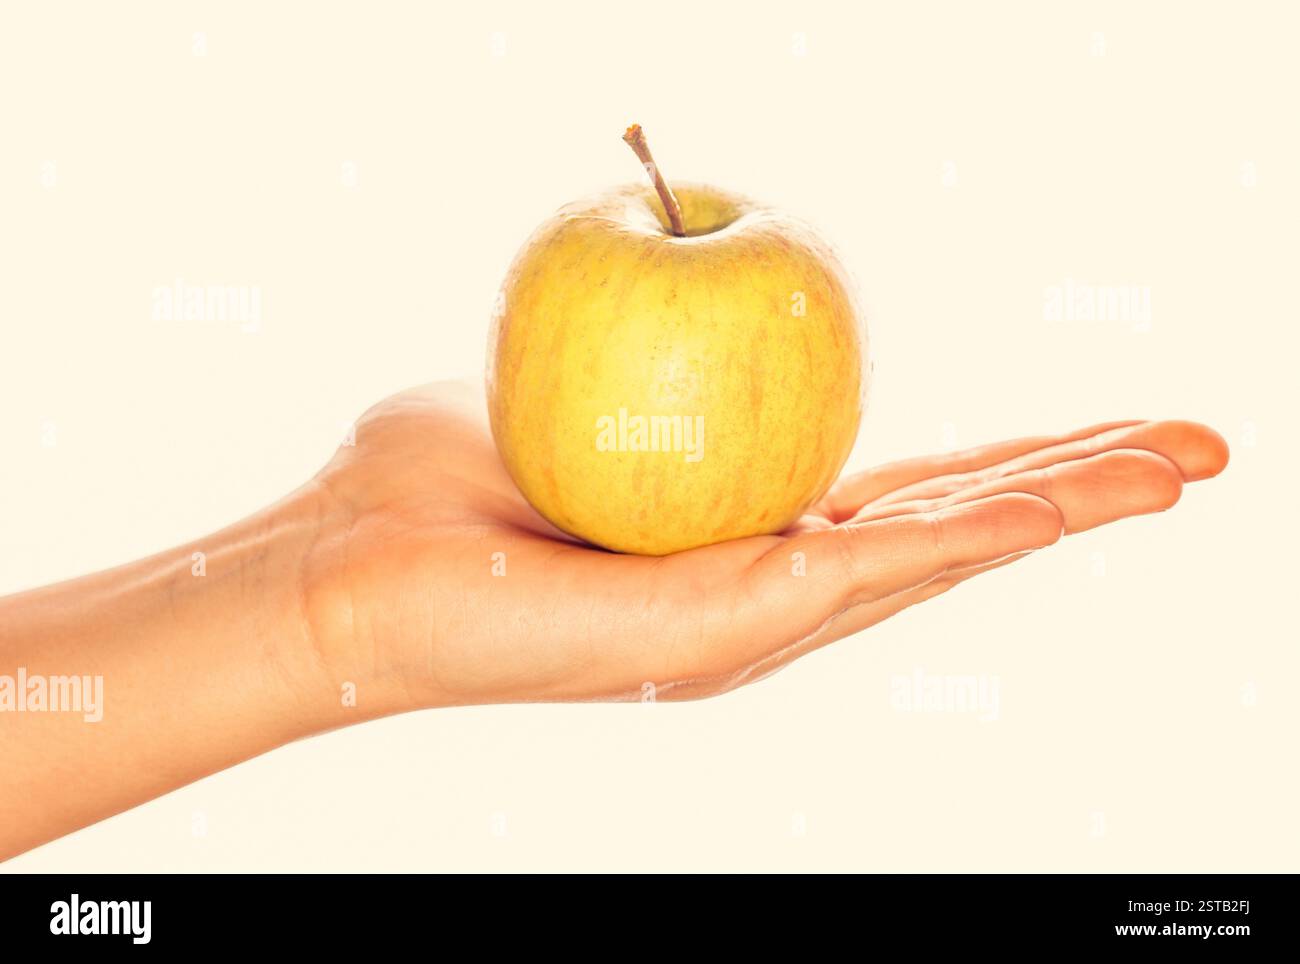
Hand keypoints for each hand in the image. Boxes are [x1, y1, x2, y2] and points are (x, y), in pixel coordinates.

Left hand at [300, 382, 1228, 708]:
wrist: (350, 572)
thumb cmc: (446, 487)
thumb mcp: (574, 394)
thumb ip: (653, 365)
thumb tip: (689, 284)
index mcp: (746, 541)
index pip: (903, 493)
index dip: (1006, 460)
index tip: (1096, 431)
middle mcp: (768, 591)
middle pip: (951, 528)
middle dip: (1078, 488)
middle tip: (1196, 451)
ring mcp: (754, 623)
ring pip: (938, 555)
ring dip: (1060, 507)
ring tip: (1169, 470)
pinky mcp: (721, 632)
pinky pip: (864, 568)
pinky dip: (968, 534)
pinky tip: (1054, 505)